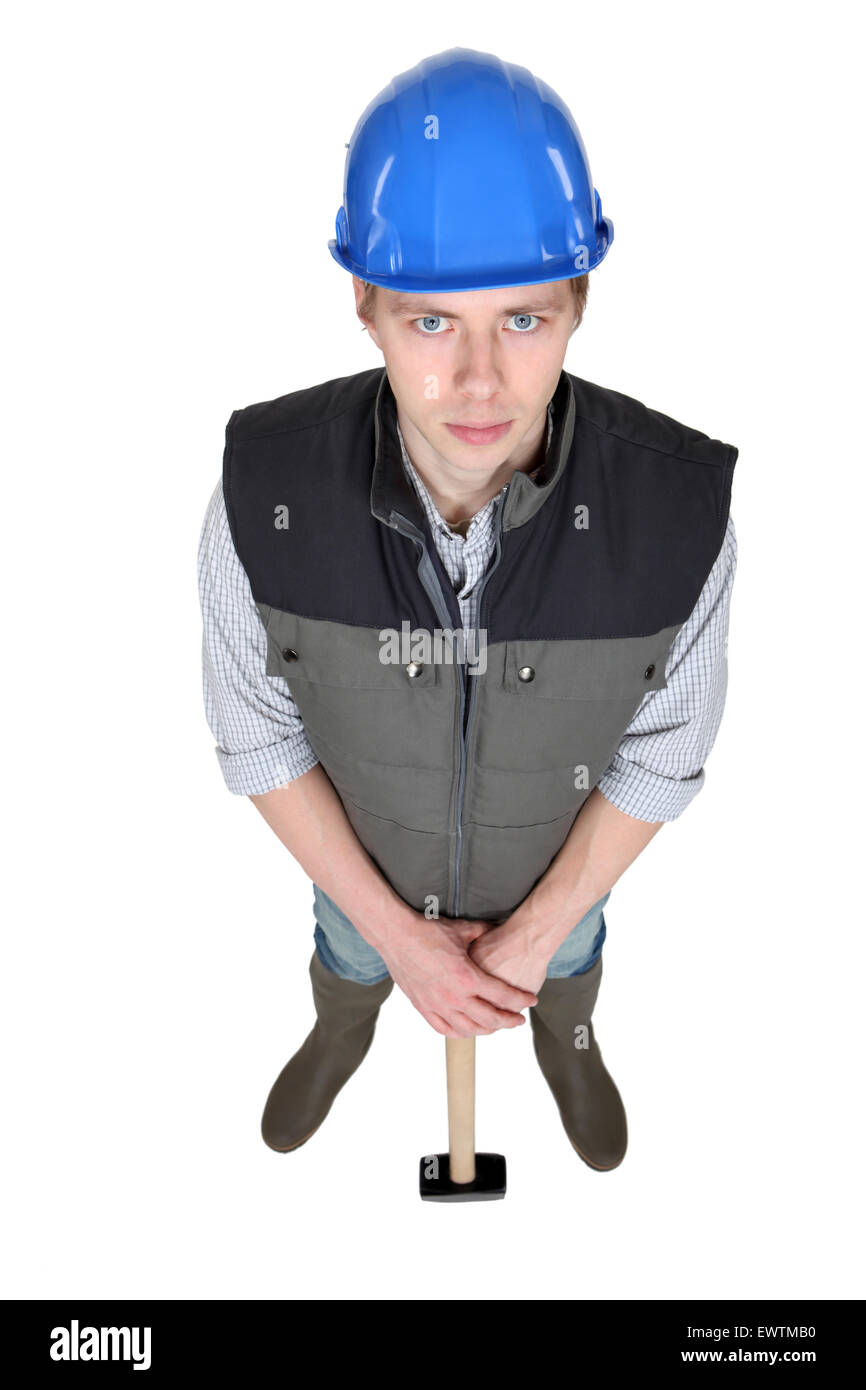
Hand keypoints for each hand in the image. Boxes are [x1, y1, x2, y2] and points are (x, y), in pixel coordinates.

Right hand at [376, 913, 537, 1037]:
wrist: (396, 936)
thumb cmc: (428, 931)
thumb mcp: (462, 929)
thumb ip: (485, 932)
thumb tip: (501, 928)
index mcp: (467, 977)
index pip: (503, 996)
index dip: (521, 1000)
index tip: (531, 1001)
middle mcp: (454, 997)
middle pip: (490, 1018)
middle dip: (509, 1021)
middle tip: (519, 1020)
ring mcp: (437, 1005)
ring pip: (469, 1029)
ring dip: (487, 1030)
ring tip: (496, 1026)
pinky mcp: (423, 1008)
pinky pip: (444, 1029)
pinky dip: (460, 1032)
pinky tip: (468, 1029)